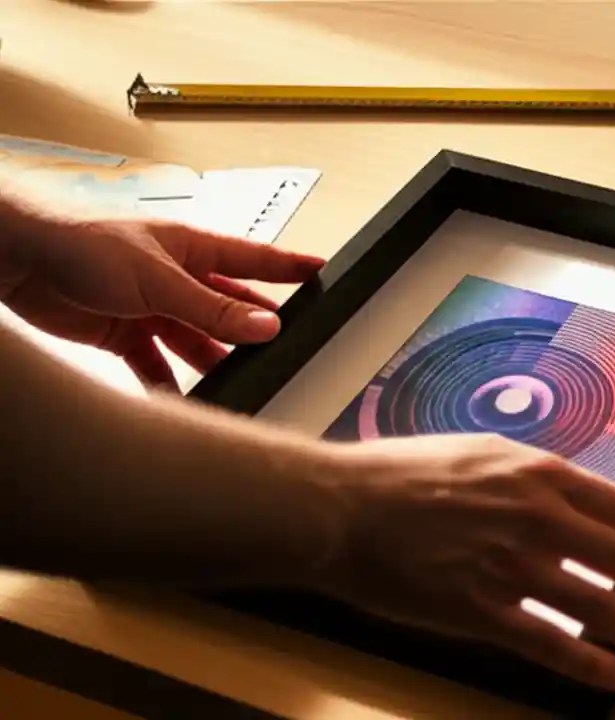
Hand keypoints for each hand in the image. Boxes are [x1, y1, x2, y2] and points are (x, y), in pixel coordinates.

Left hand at [2, 214, 324, 389]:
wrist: (19, 260)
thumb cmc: (84, 245)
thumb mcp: (160, 280)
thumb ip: (214, 308)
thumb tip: (265, 326)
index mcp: (193, 249)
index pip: (255, 258)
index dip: (290, 266)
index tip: (322, 271)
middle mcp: (177, 277)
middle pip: (229, 309)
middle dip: (252, 331)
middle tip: (285, 350)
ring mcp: (151, 306)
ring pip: (197, 342)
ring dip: (213, 363)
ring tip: (239, 383)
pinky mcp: (123, 333)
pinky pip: (157, 364)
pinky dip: (168, 383)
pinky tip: (183, 401)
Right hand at [315, 433, 614, 690]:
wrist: (340, 507)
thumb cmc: (406, 476)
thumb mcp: (486, 453)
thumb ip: (539, 479)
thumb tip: (583, 503)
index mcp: (542, 475)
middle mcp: (537, 518)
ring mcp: (510, 567)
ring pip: (601, 609)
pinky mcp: (478, 612)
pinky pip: (552, 645)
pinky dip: (592, 664)